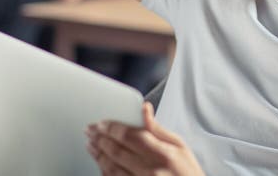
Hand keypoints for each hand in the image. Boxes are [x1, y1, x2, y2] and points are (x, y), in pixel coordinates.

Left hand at [86, 102, 204, 175]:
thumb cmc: (188, 172)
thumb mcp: (180, 146)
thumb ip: (157, 129)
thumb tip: (143, 108)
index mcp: (163, 154)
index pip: (130, 136)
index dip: (111, 127)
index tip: (101, 123)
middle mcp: (151, 171)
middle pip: (116, 152)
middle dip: (99, 139)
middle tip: (89, 131)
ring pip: (111, 169)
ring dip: (98, 155)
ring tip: (91, 145)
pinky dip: (104, 172)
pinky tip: (100, 164)